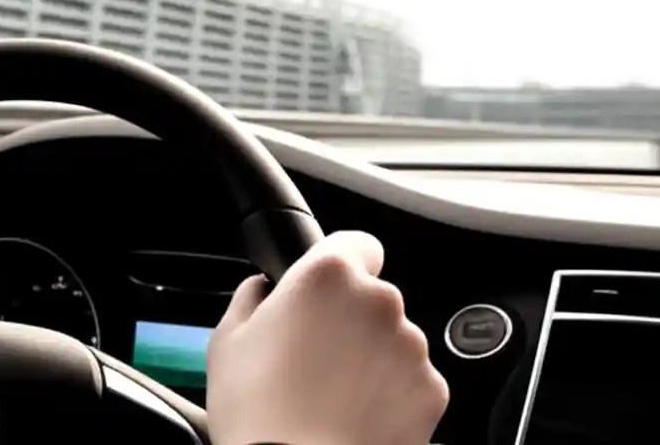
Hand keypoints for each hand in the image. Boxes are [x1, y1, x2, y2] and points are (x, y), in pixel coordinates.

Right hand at [206, 231, 447, 444]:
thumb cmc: (257, 411)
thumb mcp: (228, 339)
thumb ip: (252, 297)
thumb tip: (263, 288)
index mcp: (328, 275)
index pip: (357, 243)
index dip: (341, 266)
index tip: (326, 294)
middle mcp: (379, 301)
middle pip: (374, 297)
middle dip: (352, 319)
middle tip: (316, 357)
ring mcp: (411, 346)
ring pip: (394, 340)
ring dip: (373, 357)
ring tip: (334, 394)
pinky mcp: (431, 390)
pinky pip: (412, 380)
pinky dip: (393, 394)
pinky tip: (357, 415)